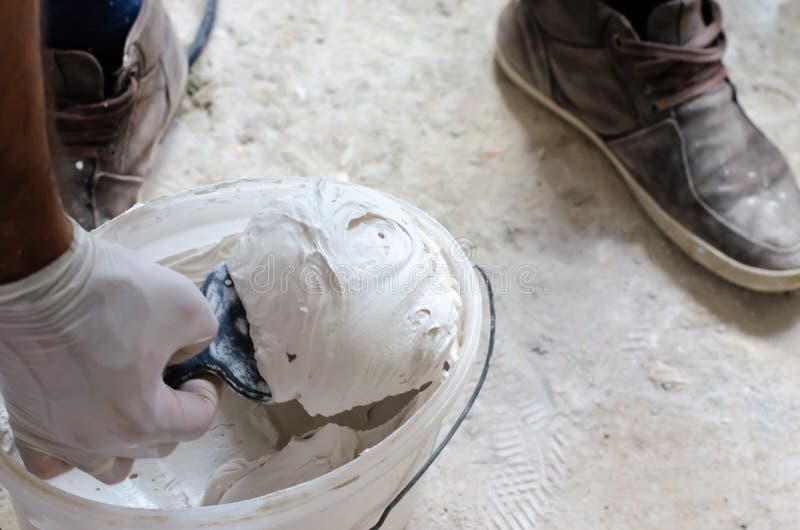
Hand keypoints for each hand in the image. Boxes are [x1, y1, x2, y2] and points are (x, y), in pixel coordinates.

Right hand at [0, 219, 219, 483]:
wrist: (37, 276)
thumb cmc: (110, 291)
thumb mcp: (188, 305)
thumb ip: (203, 339)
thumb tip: (187, 353)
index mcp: (142, 419)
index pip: (197, 422)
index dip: (208, 392)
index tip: (201, 370)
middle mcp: (99, 440)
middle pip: (157, 445)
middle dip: (174, 411)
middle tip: (170, 375)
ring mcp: (59, 437)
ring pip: (109, 463)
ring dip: (129, 439)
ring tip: (131, 400)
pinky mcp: (27, 424)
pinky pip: (54, 461)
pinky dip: (74, 449)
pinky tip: (84, 417)